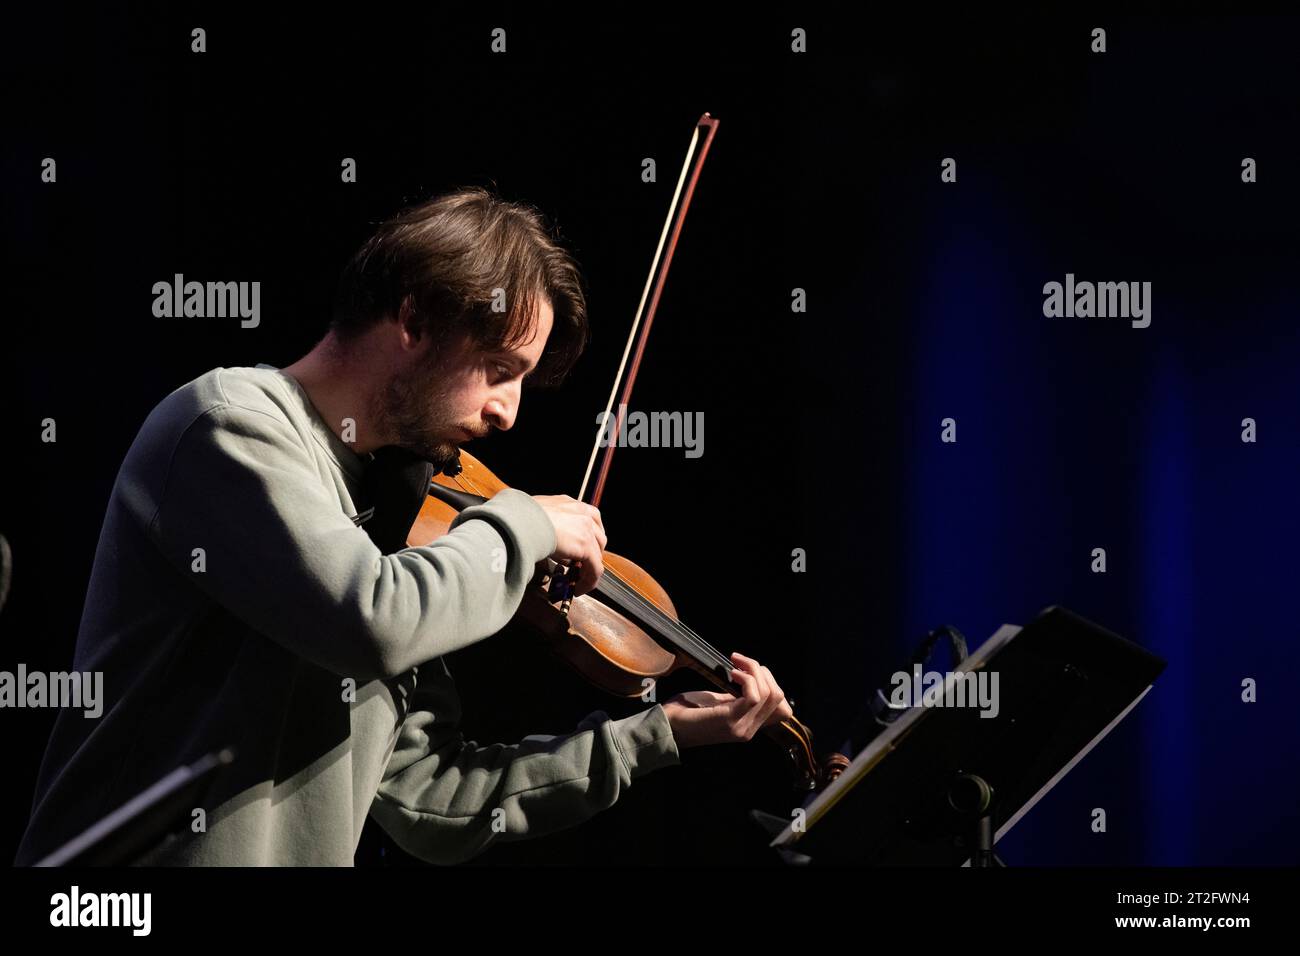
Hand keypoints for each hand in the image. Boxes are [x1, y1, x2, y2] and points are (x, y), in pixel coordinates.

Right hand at [530, 494, 605, 595]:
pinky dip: (588, 581)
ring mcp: (587, 529)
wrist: (521, 520)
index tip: (580, 551)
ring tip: (576, 581)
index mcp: (570, 504)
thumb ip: (543, 526)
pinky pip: (595, 569)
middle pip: (598, 538)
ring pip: (597, 555)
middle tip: (579, 567)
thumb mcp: (535, 517)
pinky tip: (577, 589)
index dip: (587, 538)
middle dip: (591, 554)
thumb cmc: (520, 518)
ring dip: (588, 569)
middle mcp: (582, 513)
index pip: (589, 520)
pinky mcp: (586, 546)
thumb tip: (540, 540)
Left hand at [660, 653, 793, 748]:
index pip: (783, 708)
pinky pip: (753, 696)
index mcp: (749, 725)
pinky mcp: (730, 720)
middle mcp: (749, 730)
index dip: (772, 683)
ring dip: (754, 671)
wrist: (667, 728)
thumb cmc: (688, 712)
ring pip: (768, 694)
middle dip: (763, 672)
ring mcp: (741, 727)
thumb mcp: (719, 703)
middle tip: (741, 662)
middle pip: (778, 697)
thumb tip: (752, 678)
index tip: (752, 670)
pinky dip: (747, 678)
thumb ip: (738, 697)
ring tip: (735, 665)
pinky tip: (732, 674)